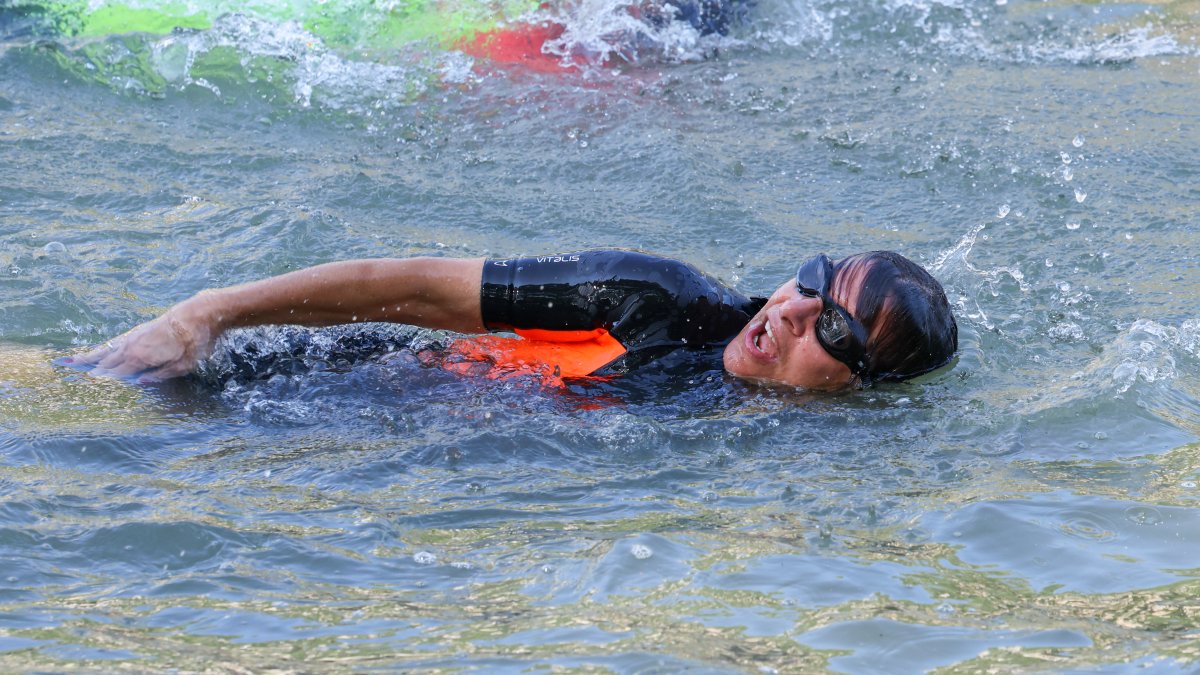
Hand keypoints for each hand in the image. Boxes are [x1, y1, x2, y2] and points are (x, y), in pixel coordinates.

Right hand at [63, 302, 216, 381]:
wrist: (200, 313)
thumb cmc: (195, 341)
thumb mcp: (183, 365)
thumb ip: (160, 375)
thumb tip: (139, 382)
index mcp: (141, 356)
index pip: (117, 372)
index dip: (103, 380)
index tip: (86, 386)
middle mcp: (133, 345)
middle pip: (107, 360)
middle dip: (89, 367)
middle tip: (68, 373)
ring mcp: (135, 336)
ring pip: (109, 348)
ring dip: (91, 355)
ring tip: (73, 360)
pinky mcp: (140, 330)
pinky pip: (117, 341)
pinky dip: (105, 346)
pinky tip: (101, 350)